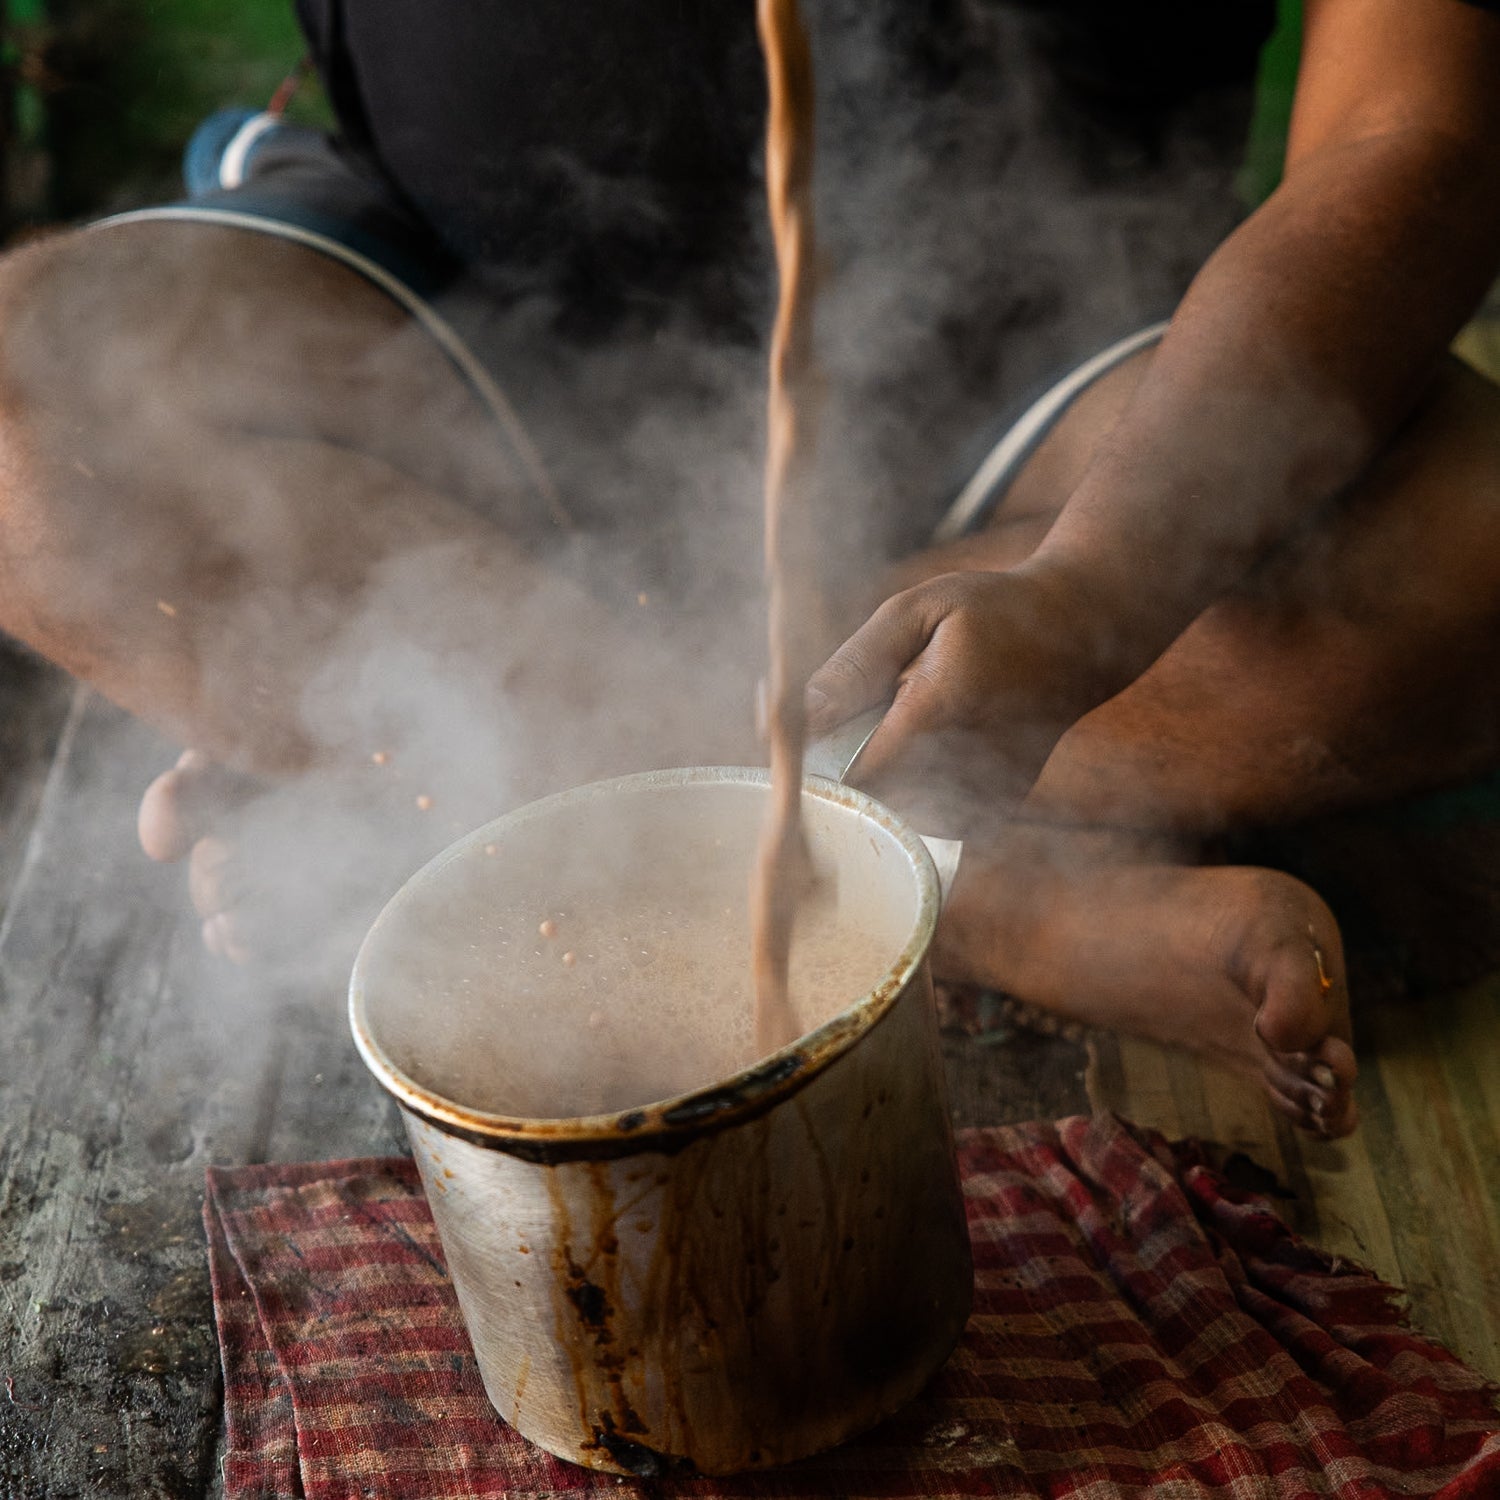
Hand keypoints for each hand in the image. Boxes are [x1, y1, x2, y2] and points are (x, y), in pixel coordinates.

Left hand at [804, 566, 1113, 794]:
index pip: (848, 776)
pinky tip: (931, 745)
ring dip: (881, 777)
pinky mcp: (991, 819)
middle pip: (867, 799)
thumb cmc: (992, 612)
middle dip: (848, 765)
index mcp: (940, 712)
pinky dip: (910, 788)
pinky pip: (921, 819)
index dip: (816, 764)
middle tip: (870, 713)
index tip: (804, 739)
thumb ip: (855, 665)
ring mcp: (984, 803)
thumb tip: (798, 718)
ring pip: (891, 814)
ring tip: (909, 722)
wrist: (1080, 636)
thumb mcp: (916, 611)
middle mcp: (966, 772)